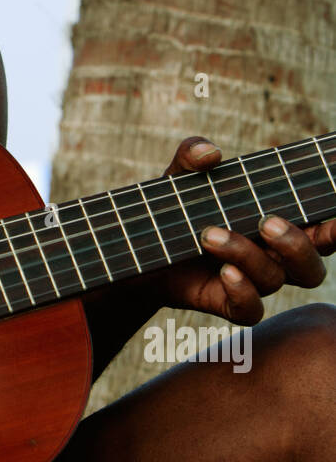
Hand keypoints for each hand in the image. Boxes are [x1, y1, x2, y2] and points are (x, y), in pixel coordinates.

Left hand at [151, 137, 335, 324]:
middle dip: (297, 244)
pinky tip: (223, 272)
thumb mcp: (180, 173)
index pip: (324, 226)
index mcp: (282, 221)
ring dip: (245, 253)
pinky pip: (251, 309)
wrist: (142, 244)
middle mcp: (275, 255)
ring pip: (275, 278)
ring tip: (209, 235)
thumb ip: (192, 154)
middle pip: (312, 263)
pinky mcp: (229, 303)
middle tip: (267, 221)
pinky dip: (243, 291)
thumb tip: (210, 152)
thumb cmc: (177, 204)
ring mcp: (254, 281)